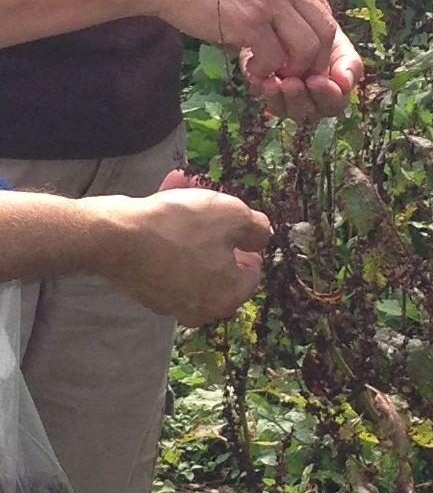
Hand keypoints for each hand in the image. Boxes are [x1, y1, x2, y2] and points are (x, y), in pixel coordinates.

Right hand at [84, 171, 271, 326]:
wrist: (112, 236)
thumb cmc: (180, 228)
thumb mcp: (234, 216)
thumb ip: (258, 228)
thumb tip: (260, 237)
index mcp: (225, 297)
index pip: (251, 273)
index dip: (248, 243)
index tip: (238, 222)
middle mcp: (197, 306)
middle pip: (219, 260)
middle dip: (216, 224)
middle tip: (213, 198)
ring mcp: (167, 298)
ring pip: (190, 250)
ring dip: (191, 218)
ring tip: (187, 186)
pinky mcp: (143, 284)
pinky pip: (166, 252)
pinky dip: (168, 226)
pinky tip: (167, 193)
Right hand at [146, 0, 337, 79]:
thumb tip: (303, 32)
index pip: (323, 9)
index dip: (318, 40)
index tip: (304, 56)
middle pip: (324, 29)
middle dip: (314, 59)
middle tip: (294, 71)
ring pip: (307, 47)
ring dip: (293, 68)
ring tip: (272, 71)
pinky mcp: (250, 20)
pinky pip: (275, 58)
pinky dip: (265, 71)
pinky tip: (249, 68)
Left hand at [246, 27, 363, 121]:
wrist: (294, 24)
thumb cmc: (323, 37)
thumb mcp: (342, 47)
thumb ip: (350, 64)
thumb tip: (344, 82)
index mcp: (334, 94)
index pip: (335, 104)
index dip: (326, 95)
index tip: (316, 80)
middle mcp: (312, 103)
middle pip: (308, 112)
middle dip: (299, 98)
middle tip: (291, 83)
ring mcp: (287, 101)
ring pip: (284, 110)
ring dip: (279, 98)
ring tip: (273, 81)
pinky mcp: (265, 93)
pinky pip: (264, 99)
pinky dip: (262, 90)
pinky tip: (261, 78)